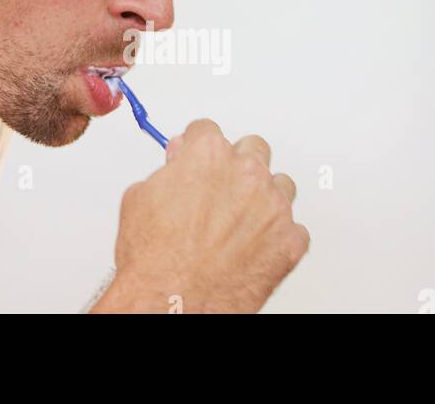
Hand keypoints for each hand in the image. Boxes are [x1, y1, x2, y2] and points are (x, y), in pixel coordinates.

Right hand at [91, 119, 309, 312]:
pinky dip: (277, 236)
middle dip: (237, 166)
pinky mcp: (291, 240)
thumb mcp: (140, 198)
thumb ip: (167, 171)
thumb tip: (179, 162)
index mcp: (209, 155)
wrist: (172, 303)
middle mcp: (247, 174)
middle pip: (253, 149)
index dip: (198, 148)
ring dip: (263, 198)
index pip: (208, 131)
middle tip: (221, 190)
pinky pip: (294, 228)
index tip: (197, 158)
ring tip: (240, 222)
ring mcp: (273, 207)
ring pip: (280, 185)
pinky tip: (255, 247)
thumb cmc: (154, 259)